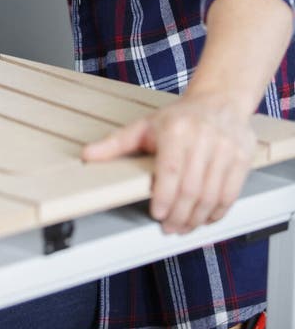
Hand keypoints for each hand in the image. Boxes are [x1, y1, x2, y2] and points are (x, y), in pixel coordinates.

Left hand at [82, 95, 256, 233]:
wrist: (219, 101)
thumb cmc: (179, 118)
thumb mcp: (144, 126)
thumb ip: (116, 143)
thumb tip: (87, 155)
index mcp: (176, 130)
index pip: (171, 171)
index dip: (164, 197)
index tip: (157, 214)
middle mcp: (203, 138)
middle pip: (191, 189)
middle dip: (179, 215)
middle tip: (169, 228)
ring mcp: (225, 148)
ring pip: (211, 195)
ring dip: (196, 218)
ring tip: (183, 226)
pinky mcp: (242, 158)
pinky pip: (230, 194)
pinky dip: (217, 212)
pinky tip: (205, 217)